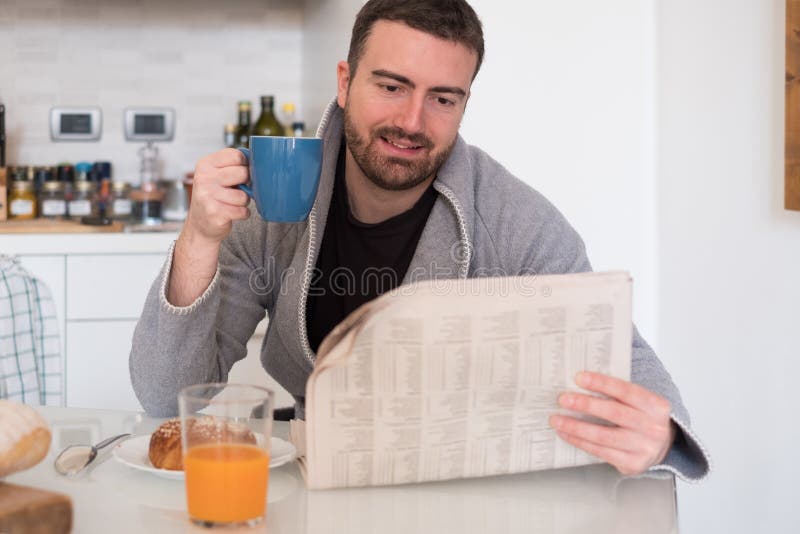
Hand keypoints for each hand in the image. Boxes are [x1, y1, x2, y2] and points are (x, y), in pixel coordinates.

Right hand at [184, 148, 250, 243]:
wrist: (200, 225)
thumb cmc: (213, 197)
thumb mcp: (216, 175)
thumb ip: (232, 166)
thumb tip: (258, 162)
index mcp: (205, 164)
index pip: (236, 155)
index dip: (245, 165)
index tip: (242, 172)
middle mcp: (204, 178)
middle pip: (242, 173)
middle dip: (247, 183)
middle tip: (239, 189)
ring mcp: (208, 196)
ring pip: (244, 195)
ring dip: (244, 201)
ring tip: (233, 203)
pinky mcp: (215, 213)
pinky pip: (242, 211)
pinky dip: (243, 214)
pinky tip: (233, 213)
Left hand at [549, 371, 675, 475]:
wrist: (662, 446)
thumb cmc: (642, 418)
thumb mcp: (640, 402)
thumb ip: (618, 392)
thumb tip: (582, 381)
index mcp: (656, 406)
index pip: (626, 390)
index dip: (602, 383)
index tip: (579, 378)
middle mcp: (653, 427)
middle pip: (614, 413)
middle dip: (585, 405)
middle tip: (563, 399)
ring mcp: (644, 448)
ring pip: (603, 436)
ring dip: (576, 427)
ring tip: (557, 419)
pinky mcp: (632, 463)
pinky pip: (600, 452)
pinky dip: (580, 442)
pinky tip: (566, 434)